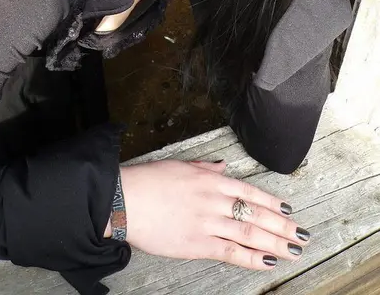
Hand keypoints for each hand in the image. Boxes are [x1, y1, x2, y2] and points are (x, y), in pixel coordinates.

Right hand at [118, 159, 308, 269]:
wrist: (126, 198)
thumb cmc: (149, 180)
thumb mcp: (181, 166)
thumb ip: (206, 168)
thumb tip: (223, 166)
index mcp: (211, 180)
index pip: (250, 192)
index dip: (272, 203)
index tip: (288, 211)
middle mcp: (215, 200)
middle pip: (256, 214)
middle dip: (282, 226)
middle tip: (302, 234)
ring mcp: (208, 223)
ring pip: (250, 233)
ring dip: (276, 242)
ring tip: (294, 249)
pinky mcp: (198, 244)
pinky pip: (231, 252)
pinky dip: (252, 258)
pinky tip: (269, 261)